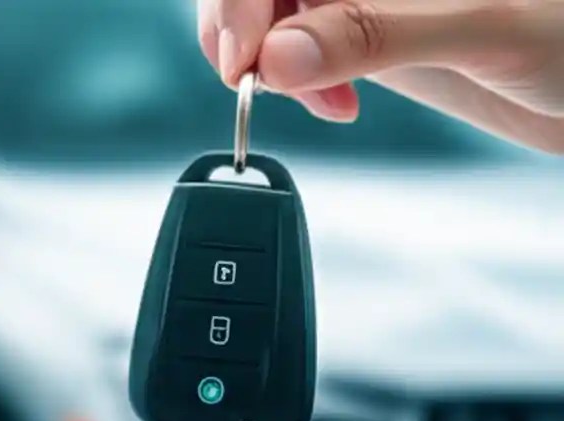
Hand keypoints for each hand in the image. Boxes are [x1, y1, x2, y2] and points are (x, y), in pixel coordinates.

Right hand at [197, 0, 563, 153]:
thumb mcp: (486, 29)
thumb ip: (378, 35)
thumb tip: (276, 56)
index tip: (244, 56)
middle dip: (239, 26)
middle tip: (251, 81)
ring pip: (265, 11)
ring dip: (261, 59)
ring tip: (315, 101)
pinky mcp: (361, 30)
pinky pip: (289, 45)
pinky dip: (286, 81)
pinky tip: (331, 104)